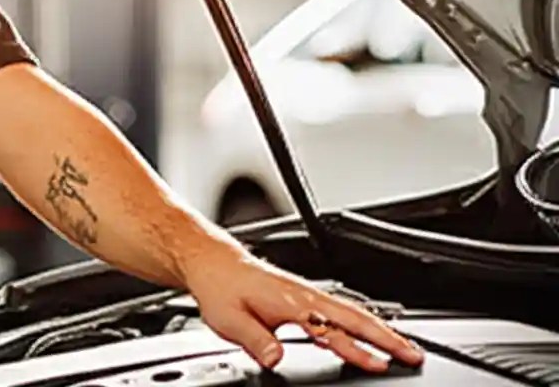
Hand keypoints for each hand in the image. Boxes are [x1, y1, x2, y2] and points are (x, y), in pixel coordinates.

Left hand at [184, 249, 424, 372]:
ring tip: (403, 349)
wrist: (213, 264)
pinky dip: (359, 326)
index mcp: (292, 302)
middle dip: (388, 337)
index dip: (359, 348)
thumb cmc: (221, 288)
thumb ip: (255, 341)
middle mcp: (305, 297)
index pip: (333, 329)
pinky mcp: (302, 299)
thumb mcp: (229, 320)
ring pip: (351, 314)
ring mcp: (306, 297)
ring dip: (379, 331)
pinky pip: (338, 313)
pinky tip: (367, 339)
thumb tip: (276, 359)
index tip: (383, 363)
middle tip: (414, 354)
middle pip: (355, 318)